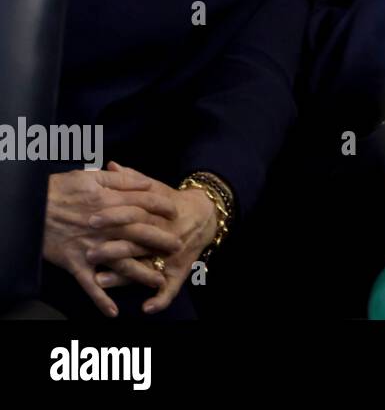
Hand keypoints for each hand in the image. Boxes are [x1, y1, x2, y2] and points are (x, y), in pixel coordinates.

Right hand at [42, 164, 180, 316]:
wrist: (29, 209)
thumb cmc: (60, 189)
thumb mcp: (91, 176)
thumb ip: (121, 180)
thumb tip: (146, 183)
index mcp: (109, 204)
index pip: (144, 205)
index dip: (162, 207)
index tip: (174, 211)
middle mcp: (105, 227)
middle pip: (140, 234)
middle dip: (161, 241)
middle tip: (178, 246)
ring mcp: (91, 247)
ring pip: (121, 263)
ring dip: (141, 274)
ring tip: (159, 281)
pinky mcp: (75, 263)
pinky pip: (89, 284)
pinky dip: (100, 299)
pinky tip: (112, 312)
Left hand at [88, 162, 218, 314]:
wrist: (207, 215)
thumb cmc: (173, 202)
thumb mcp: (156, 188)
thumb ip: (133, 180)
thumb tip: (111, 165)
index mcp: (157, 214)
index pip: (134, 213)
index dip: (114, 215)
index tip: (92, 217)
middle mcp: (164, 235)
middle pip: (137, 242)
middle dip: (112, 248)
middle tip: (89, 253)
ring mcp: (171, 255)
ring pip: (147, 266)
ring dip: (124, 276)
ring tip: (101, 281)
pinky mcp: (179, 270)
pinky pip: (171, 287)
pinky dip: (160, 298)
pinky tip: (146, 308)